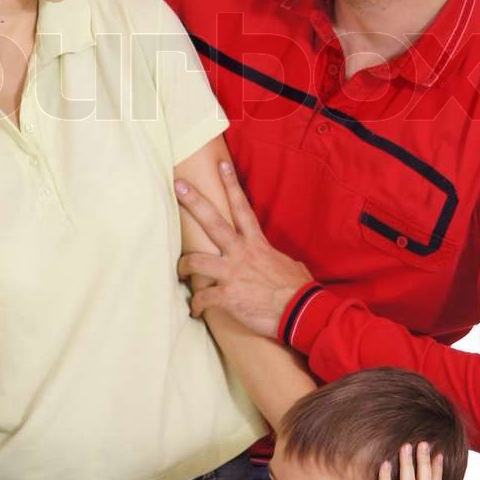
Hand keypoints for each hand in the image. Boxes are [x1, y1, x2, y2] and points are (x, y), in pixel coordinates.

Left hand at [175, 160, 313, 337]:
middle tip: (178, 186)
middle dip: (193, 201)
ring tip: (180, 271)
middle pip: (212, 221)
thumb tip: (282, 262)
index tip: (221, 166)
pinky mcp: (227, 296)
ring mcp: (232, 274)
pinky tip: (195, 310)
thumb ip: (277, 259)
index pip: (242, 208)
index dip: (231, 185)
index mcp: (256, 244)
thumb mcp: (290, 265)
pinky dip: (196, 304)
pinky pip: (202, 297)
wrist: (301, 313)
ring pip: (196, 261)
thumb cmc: (298, 290)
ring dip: (184, 266)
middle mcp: (241, 253)